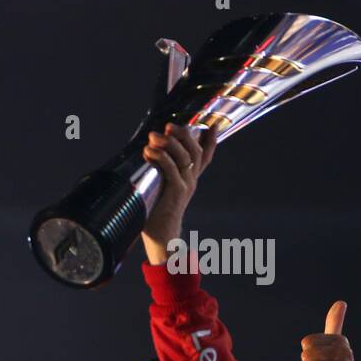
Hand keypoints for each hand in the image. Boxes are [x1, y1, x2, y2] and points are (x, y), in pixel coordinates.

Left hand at [140, 123, 217, 263]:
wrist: (161, 236)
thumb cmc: (156, 212)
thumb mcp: (161, 188)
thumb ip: (160, 173)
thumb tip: (147, 154)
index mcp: (190, 178)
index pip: (205, 156)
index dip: (211, 140)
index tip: (213, 123)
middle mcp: (191, 180)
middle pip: (195, 150)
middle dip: (183, 134)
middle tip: (168, 126)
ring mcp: (186, 185)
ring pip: (185, 157)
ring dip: (169, 143)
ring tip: (154, 136)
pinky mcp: (177, 192)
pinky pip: (172, 170)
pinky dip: (162, 158)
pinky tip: (150, 151)